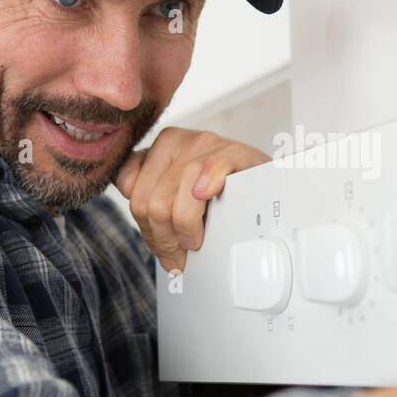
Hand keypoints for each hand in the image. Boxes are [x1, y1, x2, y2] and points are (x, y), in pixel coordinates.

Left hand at [113, 127, 269, 272]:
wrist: (263, 178)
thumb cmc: (219, 190)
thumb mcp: (176, 191)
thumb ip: (150, 197)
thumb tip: (144, 223)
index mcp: (156, 150)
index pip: (133, 195)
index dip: (148, 230)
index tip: (164, 248)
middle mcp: (176, 141)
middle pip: (152, 201)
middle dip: (165, 238)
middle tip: (180, 255)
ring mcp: (204, 144)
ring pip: (177, 193)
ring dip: (186, 227)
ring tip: (195, 241)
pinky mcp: (232, 151)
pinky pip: (212, 167)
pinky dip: (207, 183)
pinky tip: (206, 196)